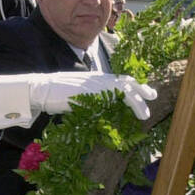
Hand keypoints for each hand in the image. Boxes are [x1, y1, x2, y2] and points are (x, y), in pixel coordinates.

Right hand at [29, 72, 156, 121]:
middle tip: (153, 97)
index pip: (119, 79)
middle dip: (141, 89)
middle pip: (126, 80)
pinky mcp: (92, 92)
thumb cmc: (55, 95)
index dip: (133, 86)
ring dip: (137, 101)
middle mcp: (98, 79)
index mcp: (96, 79)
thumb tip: (99, 110)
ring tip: (145, 114)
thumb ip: (90, 99)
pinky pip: (113, 97)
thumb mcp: (77, 96)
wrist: (41, 89)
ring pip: (124, 89)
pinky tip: (131, 115)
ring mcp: (95, 84)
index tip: (144, 93)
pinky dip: (124, 106)